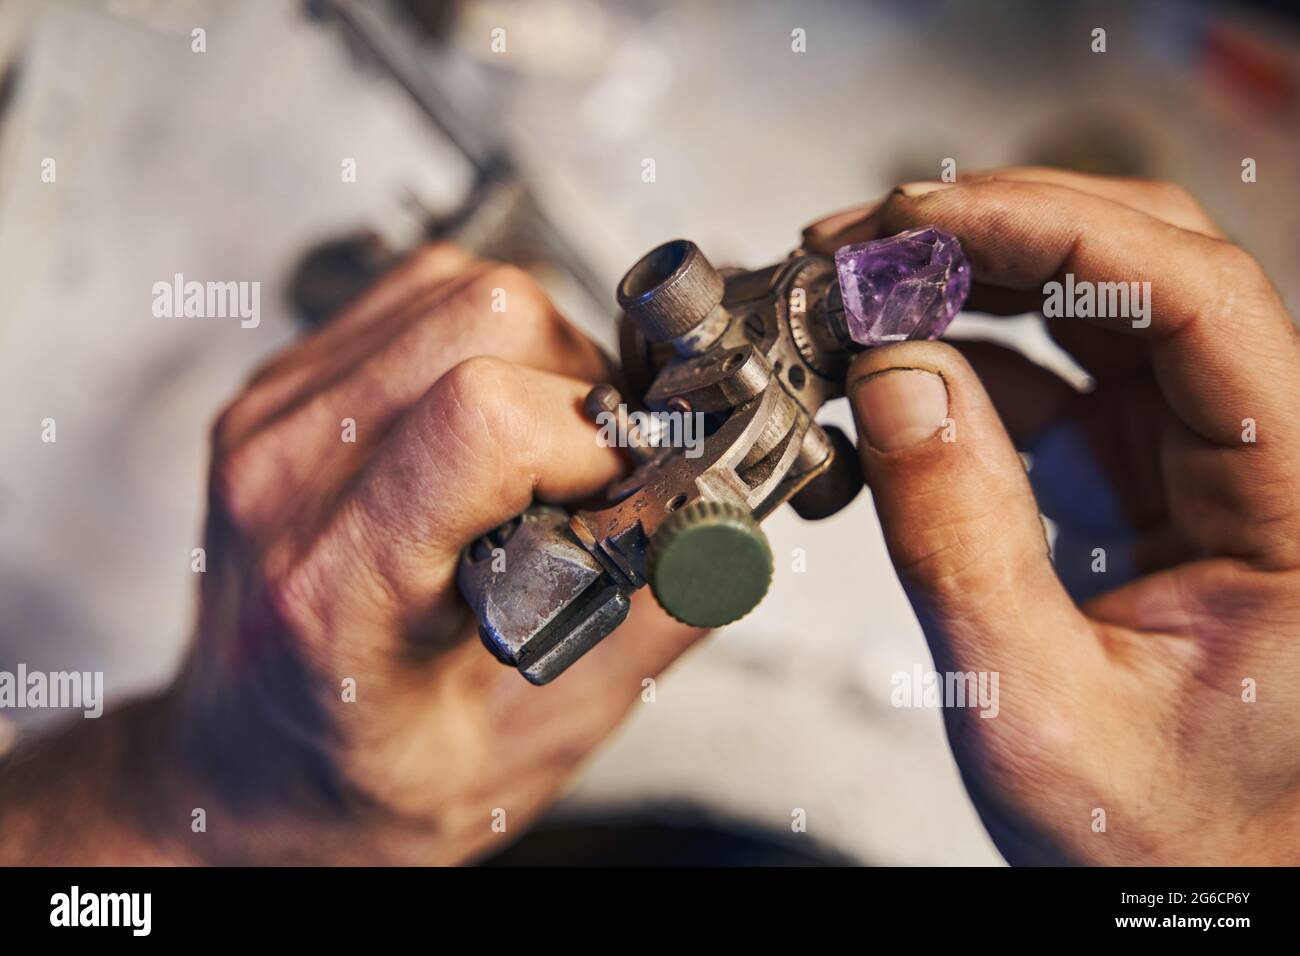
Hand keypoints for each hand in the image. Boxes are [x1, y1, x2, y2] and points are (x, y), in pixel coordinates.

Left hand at [156, 247, 698, 862]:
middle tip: (591, 473)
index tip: (622, 492)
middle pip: (485, 319)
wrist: (247, 770)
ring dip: (539, 357)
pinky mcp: (283, 387)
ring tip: (538, 453)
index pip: (482, 420)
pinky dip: (486, 342)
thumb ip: (645, 631)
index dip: (594, 438)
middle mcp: (286, 478)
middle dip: (581, 386)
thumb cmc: (363, 778)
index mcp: (338, 588)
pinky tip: (485, 425)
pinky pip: (414, 295)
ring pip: (458, 285)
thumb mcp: (528, 747)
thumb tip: (721, 532)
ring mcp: (274, 419)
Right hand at [806, 168, 1299, 864]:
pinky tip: (881, 363)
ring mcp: (1190, 453)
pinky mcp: (1130, 471)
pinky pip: (1045, 373)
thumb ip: (959, 543)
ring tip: (851, 291)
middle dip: (993, 230)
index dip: (1050, 228)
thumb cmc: (1162, 833)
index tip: (919, 222)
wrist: (1194, 881)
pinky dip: (956, 352)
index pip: (1193, 297)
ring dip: (966, 278)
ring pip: (1089, 303)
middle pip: (1142, 265)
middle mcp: (1256, 451)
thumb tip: (891, 378)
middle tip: (860, 242)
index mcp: (1295, 501)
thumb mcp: (1035, 709)